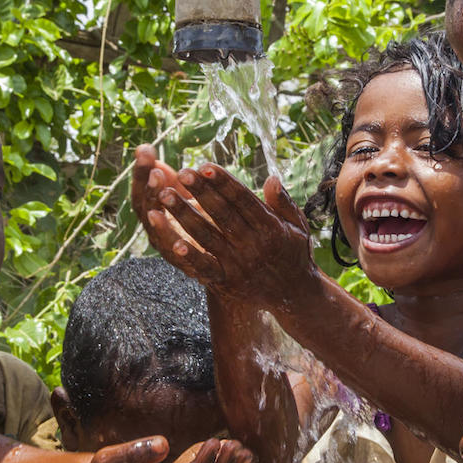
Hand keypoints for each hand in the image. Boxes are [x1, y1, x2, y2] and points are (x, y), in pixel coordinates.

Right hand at [132, 144, 211, 268]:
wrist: (223, 264)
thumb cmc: (200, 220)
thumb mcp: (184, 195)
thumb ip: (168, 177)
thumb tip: (143, 148)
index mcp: (154, 215)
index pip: (140, 193)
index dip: (141, 173)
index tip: (146, 151)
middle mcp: (157, 234)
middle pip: (147, 212)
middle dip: (151, 190)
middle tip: (158, 172)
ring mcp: (173, 253)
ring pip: (162, 236)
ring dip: (163, 216)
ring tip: (165, 195)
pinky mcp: (194, 270)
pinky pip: (185, 262)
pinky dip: (181, 254)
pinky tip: (180, 243)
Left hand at [132, 145, 316, 307]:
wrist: (294, 296)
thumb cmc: (294, 253)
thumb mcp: (297, 226)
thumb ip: (283, 203)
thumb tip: (271, 178)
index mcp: (271, 228)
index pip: (243, 200)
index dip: (223, 182)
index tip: (205, 165)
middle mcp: (254, 245)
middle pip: (222, 214)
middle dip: (201, 192)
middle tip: (181, 173)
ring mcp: (239, 265)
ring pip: (208, 236)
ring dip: (185, 216)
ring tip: (165, 196)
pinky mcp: (228, 282)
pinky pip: (206, 268)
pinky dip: (190, 256)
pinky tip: (173, 243)